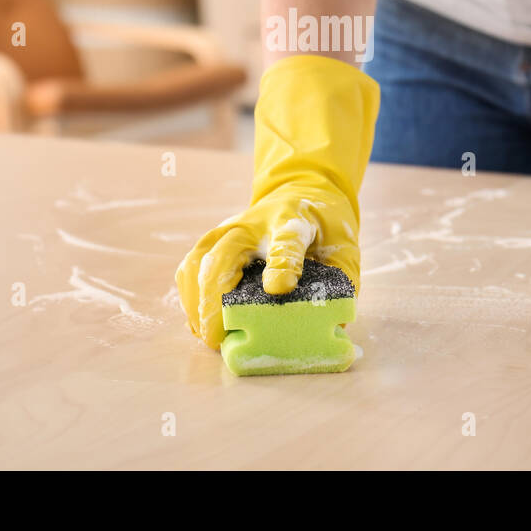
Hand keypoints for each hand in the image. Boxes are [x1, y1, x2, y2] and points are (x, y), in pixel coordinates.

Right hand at [175, 55, 379, 346]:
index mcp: (291, 220)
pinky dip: (190, 299)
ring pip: (196, 265)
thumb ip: (340, 277)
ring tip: (208, 337)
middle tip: (219, 338)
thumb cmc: (321, 226)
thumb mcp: (342, 245)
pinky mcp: (211, 242)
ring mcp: (225, 232)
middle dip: (215, 302)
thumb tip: (333, 321)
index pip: (286, 239)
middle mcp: (249, 224)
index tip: (279, 289)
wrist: (301, 192)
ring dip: (197, 304)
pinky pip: (189, 270)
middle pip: (222, 258)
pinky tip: (201, 323)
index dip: (282, 264)